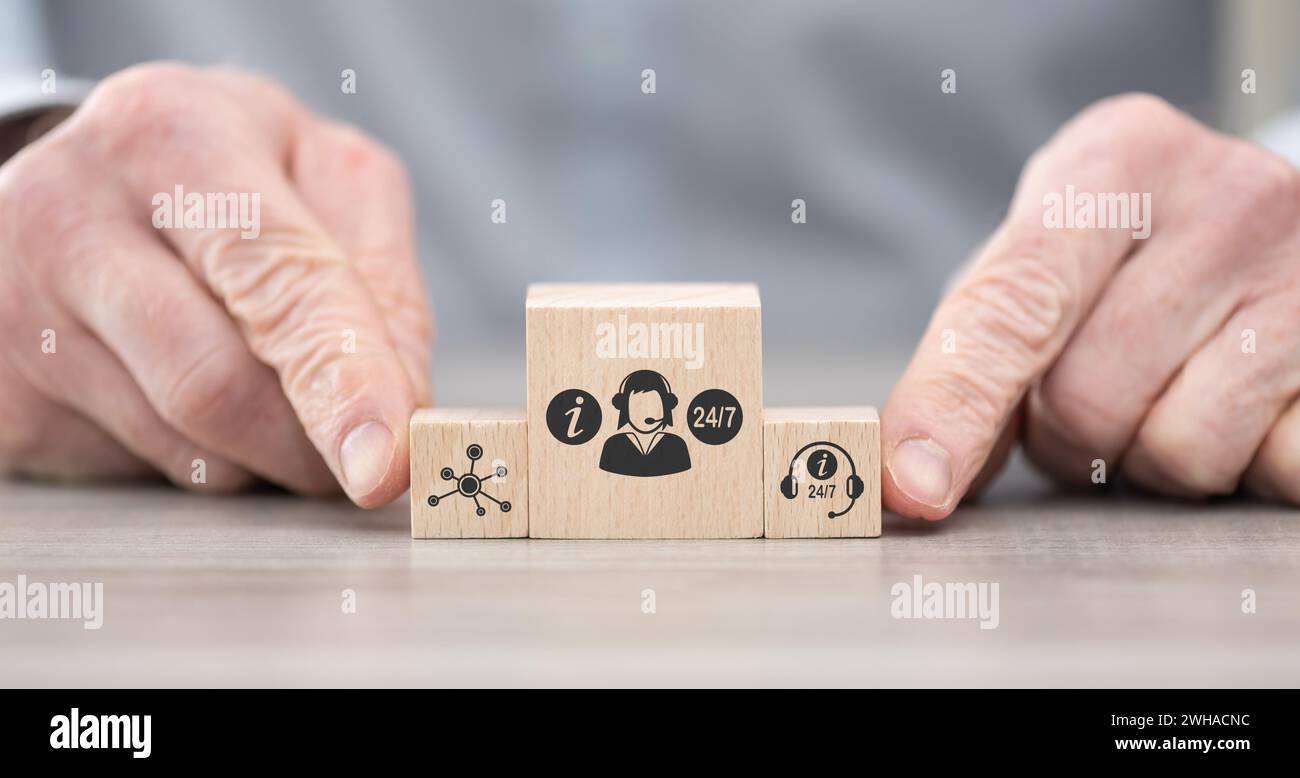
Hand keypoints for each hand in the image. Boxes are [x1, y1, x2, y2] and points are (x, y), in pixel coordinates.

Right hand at [0, 62, 433, 506]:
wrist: (89, 180)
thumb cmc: (234, 179)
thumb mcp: (327, 181)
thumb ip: (385, 286)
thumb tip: (402, 414)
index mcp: (174, 137)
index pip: (276, 280)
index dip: (342, 382)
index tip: (384, 467)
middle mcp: (71, 211)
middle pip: (216, 385)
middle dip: (310, 442)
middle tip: (358, 456)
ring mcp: (16, 306)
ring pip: (181, 447)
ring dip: (259, 456)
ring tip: (261, 388)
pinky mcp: (1, 394)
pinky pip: (131, 474)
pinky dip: (194, 460)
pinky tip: (182, 398)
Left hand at [882, 94, 1299, 517]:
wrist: (1276, 222)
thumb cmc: (1136, 249)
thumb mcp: (1047, 259)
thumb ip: (974, 355)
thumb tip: (914, 475)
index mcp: (1115, 165)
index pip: (1011, 307)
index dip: (953, 407)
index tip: (914, 487)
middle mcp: (1225, 201)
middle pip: (1084, 403)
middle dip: (1067, 430)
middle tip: (1100, 387)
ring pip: (1179, 451)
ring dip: (1151, 455)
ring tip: (1172, 390)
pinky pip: (1273, 470)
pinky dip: (1244, 464)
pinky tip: (1243, 403)